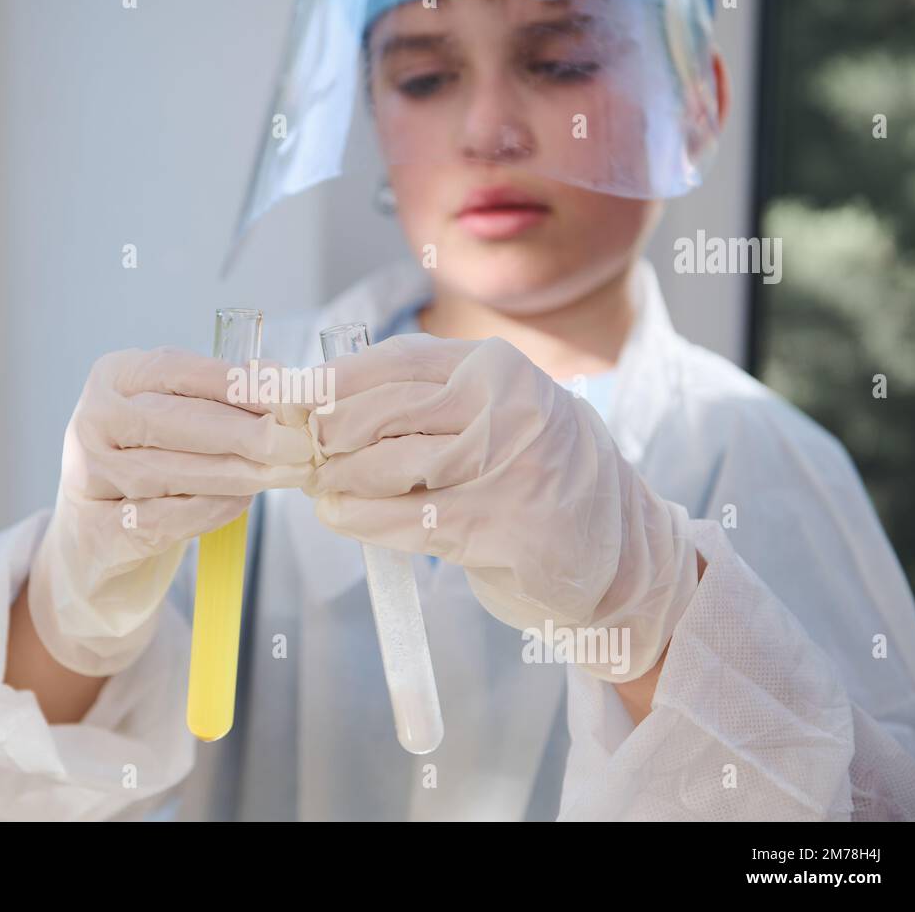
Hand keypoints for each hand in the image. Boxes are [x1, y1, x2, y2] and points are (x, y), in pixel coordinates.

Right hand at [28, 347, 312, 675]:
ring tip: (285, 474)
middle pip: (175, 421)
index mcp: (112, 379)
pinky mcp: (95, 532)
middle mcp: (91, 422)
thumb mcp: (173, 420)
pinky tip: (242, 503)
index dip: (237, 382)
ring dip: (238, 474)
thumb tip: (279, 382)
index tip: (289, 394)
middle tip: (299, 445)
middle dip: (246, 433)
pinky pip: (164, 518)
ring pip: (173, 472)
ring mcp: (87, 478)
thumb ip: (218, 400)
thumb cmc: (146, 469)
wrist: (93, 547)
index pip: (177, 370)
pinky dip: (209, 510)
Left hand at [302, 334, 697, 681]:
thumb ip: (430, 403)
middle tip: (306, 455)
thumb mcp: (499, 416)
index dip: (334, 381)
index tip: (291, 397)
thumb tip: (327, 404)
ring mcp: (504, 467)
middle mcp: (504, 406)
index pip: (396, 360)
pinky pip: (403, 520)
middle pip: (380, 412)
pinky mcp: (496, 526)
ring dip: (339, 481)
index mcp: (498, 369)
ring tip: (324, 488)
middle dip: (328, 437)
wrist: (623, 554)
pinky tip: (341, 516)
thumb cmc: (541, 480)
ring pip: (385, 465)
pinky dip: (360, 520)